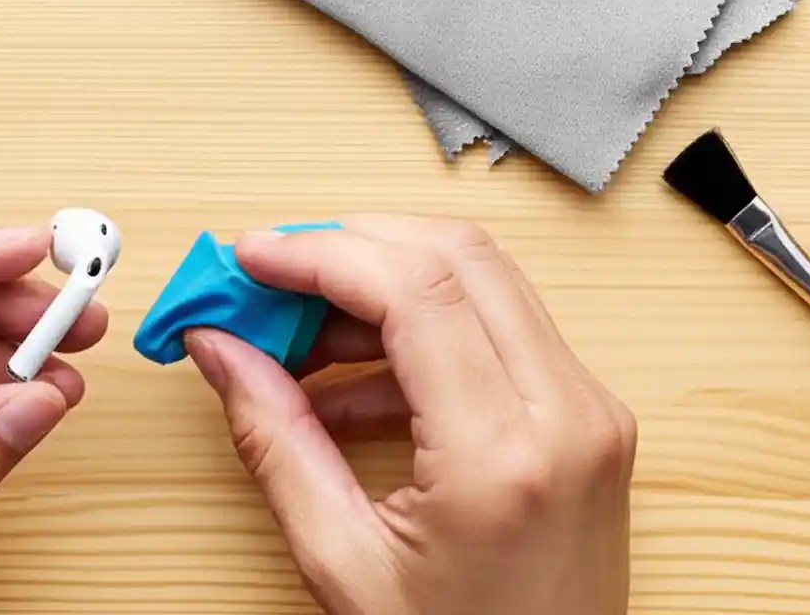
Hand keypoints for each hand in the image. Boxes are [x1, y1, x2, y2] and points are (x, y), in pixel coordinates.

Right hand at [184, 215, 635, 614]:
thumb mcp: (343, 561)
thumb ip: (275, 440)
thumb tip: (221, 350)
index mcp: (505, 455)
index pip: (414, 289)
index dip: (319, 253)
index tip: (253, 256)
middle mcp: (567, 413)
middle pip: (455, 256)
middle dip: (348, 248)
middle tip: (270, 278)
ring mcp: (587, 410)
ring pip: (480, 279)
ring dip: (381, 282)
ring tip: (299, 335)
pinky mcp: (584, 415)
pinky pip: (495, 330)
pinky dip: (417, 330)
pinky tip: (350, 381)